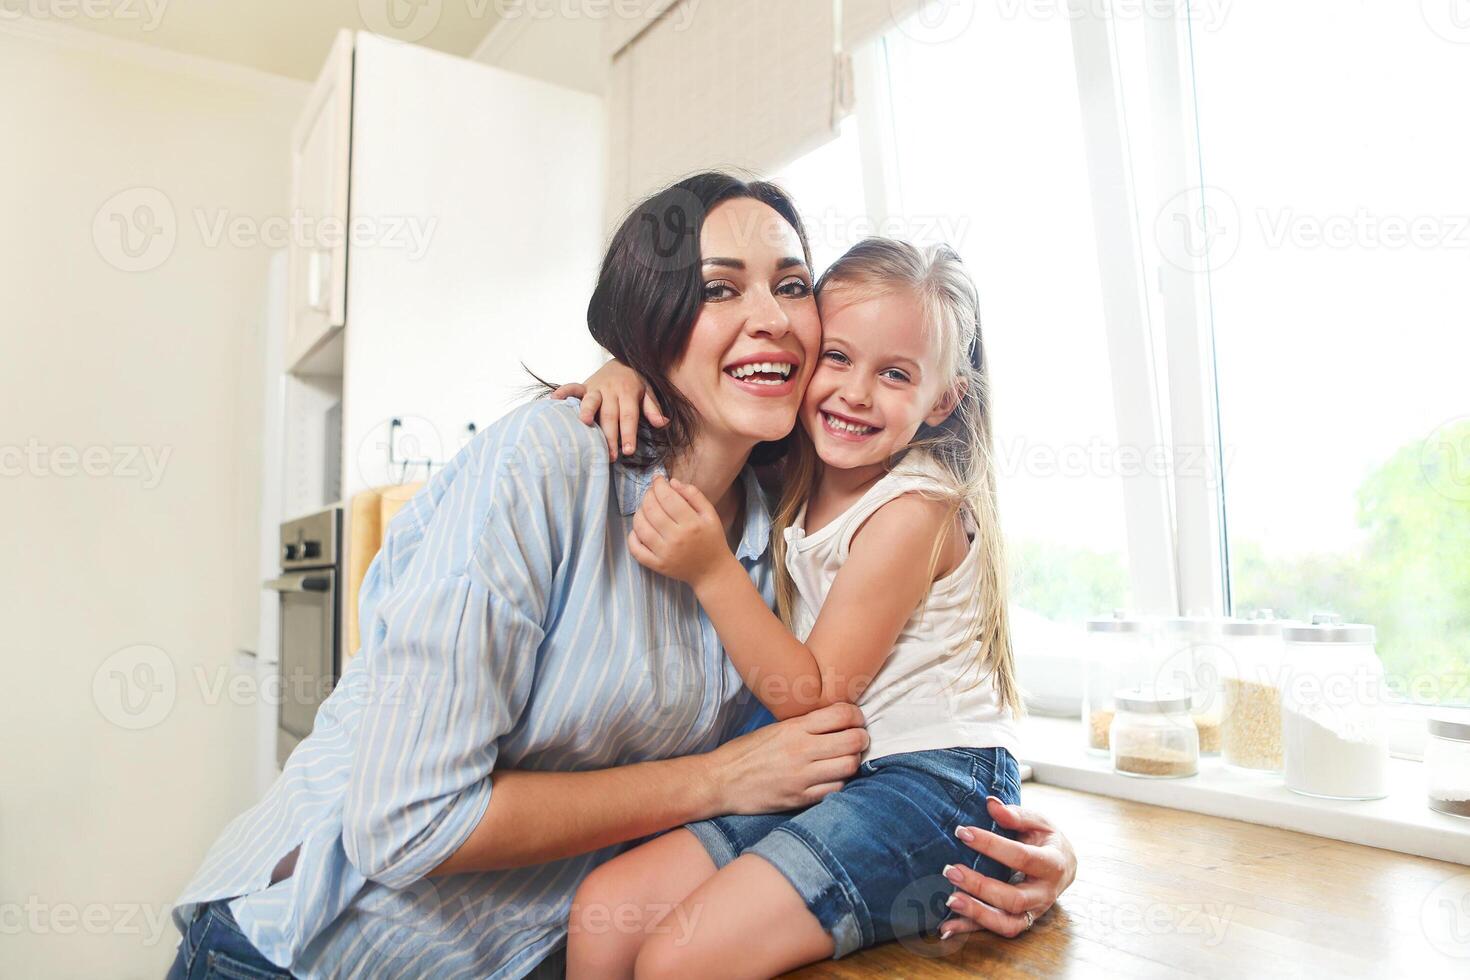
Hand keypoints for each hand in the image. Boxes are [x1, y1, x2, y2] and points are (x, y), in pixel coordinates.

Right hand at [549, 359, 666, 460]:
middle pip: (610, 415)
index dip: (628, 434)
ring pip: (591, 402)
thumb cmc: (635, 382)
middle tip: (609, 456)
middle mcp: (611, 390)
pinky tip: (554, 399)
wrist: (622, 358)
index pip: (629, 416)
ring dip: (587, 411)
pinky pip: (572, 387)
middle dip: (609, 435)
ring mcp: (595, 387)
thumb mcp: (648, 391)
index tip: (627, 451)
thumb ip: (653, 408)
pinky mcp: (584, 385)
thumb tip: (662, 423)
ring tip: (584, 423)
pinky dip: (563, 392)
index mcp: (628, 392)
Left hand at [627, 477, 732, 588]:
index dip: (659, 484)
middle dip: (648, 495)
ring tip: (646, 508)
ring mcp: (664, 553)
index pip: (667, 497)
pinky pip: (635, 549)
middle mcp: (676, 538)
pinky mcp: (656, 565)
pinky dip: (632, 535)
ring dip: (639, 511)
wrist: (712, 570)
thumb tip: (672, 482)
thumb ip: (693, 494)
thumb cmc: (711, 539)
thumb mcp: (710, 514)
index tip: (658, 480)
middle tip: (652, 492)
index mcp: (692, 524)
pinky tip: (640, 528)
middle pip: (651, 509)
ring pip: (640, 526)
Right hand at [706, 702, 868, 813]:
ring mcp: (802, 776)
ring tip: (846, 760)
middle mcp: (801, 750)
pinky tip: (832, 779)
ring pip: (849, 766)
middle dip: (861, 739)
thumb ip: (804, 726)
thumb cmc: (745, 753)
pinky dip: (839, 783)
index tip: (856, 720)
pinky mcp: (799, 798)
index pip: (842, 715)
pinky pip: (835, 790)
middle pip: (853, 741)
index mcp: (794, 728)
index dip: (856, 716)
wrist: (720, 781)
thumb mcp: (774, 729)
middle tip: (858, 740)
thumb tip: (836, 723)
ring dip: (853, 762)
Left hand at [938, 796, 1076, 938]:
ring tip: (949, 900)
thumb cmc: (1046, 839)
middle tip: (951, 870)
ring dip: (976, 914)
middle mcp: (1044, 893)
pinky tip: (945, 928)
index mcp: (1052, 864)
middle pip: (1014, 898)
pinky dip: (970, 930)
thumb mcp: (1038, 822)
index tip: (962, 832)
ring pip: (1007, 923)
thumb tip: (991, 803)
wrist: (1064, 866)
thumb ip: (1016, 815)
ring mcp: (1033, 912)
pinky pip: (994, 929)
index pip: (1021, 857)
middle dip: (981, 886)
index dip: (992, 845)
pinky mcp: (1020, 921)